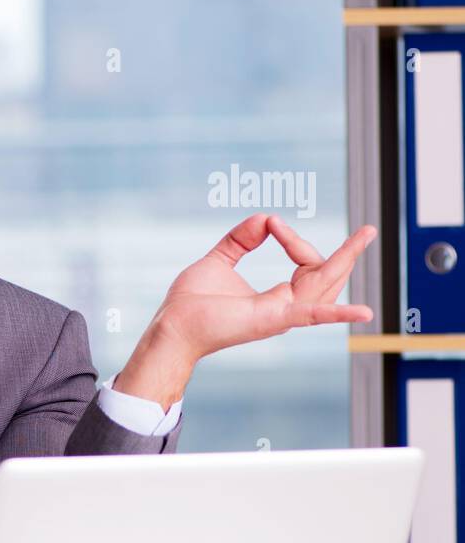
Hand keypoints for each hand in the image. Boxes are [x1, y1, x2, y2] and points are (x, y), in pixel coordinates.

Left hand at [114, 215, 376, 408]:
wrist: (173, 324)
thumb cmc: (192, 301)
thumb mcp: (220, 259)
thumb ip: (241, 239)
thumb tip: (264, 218)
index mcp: (276, 296)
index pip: (306, 263)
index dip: (295, 239)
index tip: (272, 223)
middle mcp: (285, 306)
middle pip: (327, 276)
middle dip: (347, 252)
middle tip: (369, 230)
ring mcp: (282, 314)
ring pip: (326, 284)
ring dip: (345, 258)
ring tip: (365, 234)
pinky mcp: (274, 320)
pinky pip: (312, 315)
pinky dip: (339, 314)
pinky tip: (364, 313)